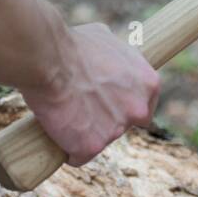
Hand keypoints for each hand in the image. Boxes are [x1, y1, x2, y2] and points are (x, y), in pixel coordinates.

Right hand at [22, 22, 159, 164]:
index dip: (125, 107)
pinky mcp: (91, 147)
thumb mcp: (108, 39)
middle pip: (124, 127)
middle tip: (83, 110)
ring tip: (64, 113)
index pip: (145, 108)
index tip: (109, 106)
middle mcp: (138, 110)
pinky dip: (67, 149)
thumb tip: (114, 57)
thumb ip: (119, 56)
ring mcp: (116, 131)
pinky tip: (57, 132)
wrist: (49, 60)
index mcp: (149, 83)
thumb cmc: (74, 45)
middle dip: (107, 122)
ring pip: (101, 141)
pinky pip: (78, 156)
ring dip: (85, 133)